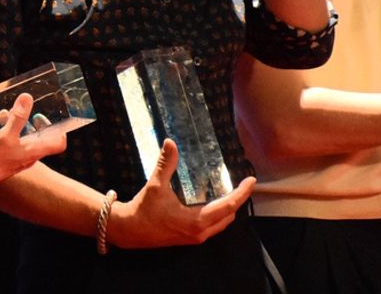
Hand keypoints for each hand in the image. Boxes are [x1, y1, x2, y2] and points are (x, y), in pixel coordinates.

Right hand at [0, 93, 68, 195]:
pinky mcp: (4, 158)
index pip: (58, 144)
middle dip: (33, 122)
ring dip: (16, 124)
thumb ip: (18, 117)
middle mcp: (28, 156)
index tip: (44, 118)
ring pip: (22, 138)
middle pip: (39, 138)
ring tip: (7, 113)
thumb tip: (27, 98)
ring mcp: (16, 158)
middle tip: (26, 112)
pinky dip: (6, 131)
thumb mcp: (6, 135)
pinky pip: (10, 142)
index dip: (58, 129)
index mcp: (34, 152)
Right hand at [108, 139, 254, 248]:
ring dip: (227, 208)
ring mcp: (195, 237)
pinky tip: (211, 202)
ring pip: (221, 223)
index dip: (241, 193)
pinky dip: (217, 214)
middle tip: (240, 183)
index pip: (228, 206)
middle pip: (229, 216)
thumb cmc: (144, 210)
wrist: (129, 231)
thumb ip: (166, 164)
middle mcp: (200, 232)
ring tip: (229, 191)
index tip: (251, 181)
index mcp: (197, 220)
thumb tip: (171, 143)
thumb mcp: (155, 186)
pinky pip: (212, 226)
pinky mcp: (189, 238)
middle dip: (237, 200)